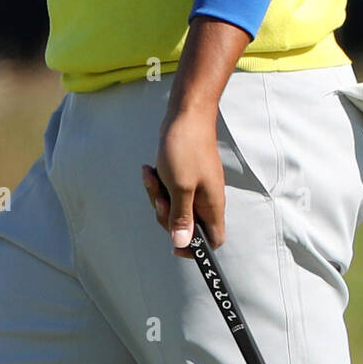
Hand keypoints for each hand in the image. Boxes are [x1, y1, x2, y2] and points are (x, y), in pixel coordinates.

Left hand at [142, 107, 224, 258]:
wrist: (186, 114)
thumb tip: (182, 244)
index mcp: (211, 205)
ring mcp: (196, 186)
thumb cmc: (186, 148)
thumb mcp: (180, 187)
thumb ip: (181, 217)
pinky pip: (169, 190)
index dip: (196, 249)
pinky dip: (158, 183)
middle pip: (186, 225)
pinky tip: (150, 170)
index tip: (175, 245)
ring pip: (174, 206)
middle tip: (160, 197)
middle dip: (166, 215)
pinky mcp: (185, 175)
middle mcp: (206, 199)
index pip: (213, 241)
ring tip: (152, 175)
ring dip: (158, 195)